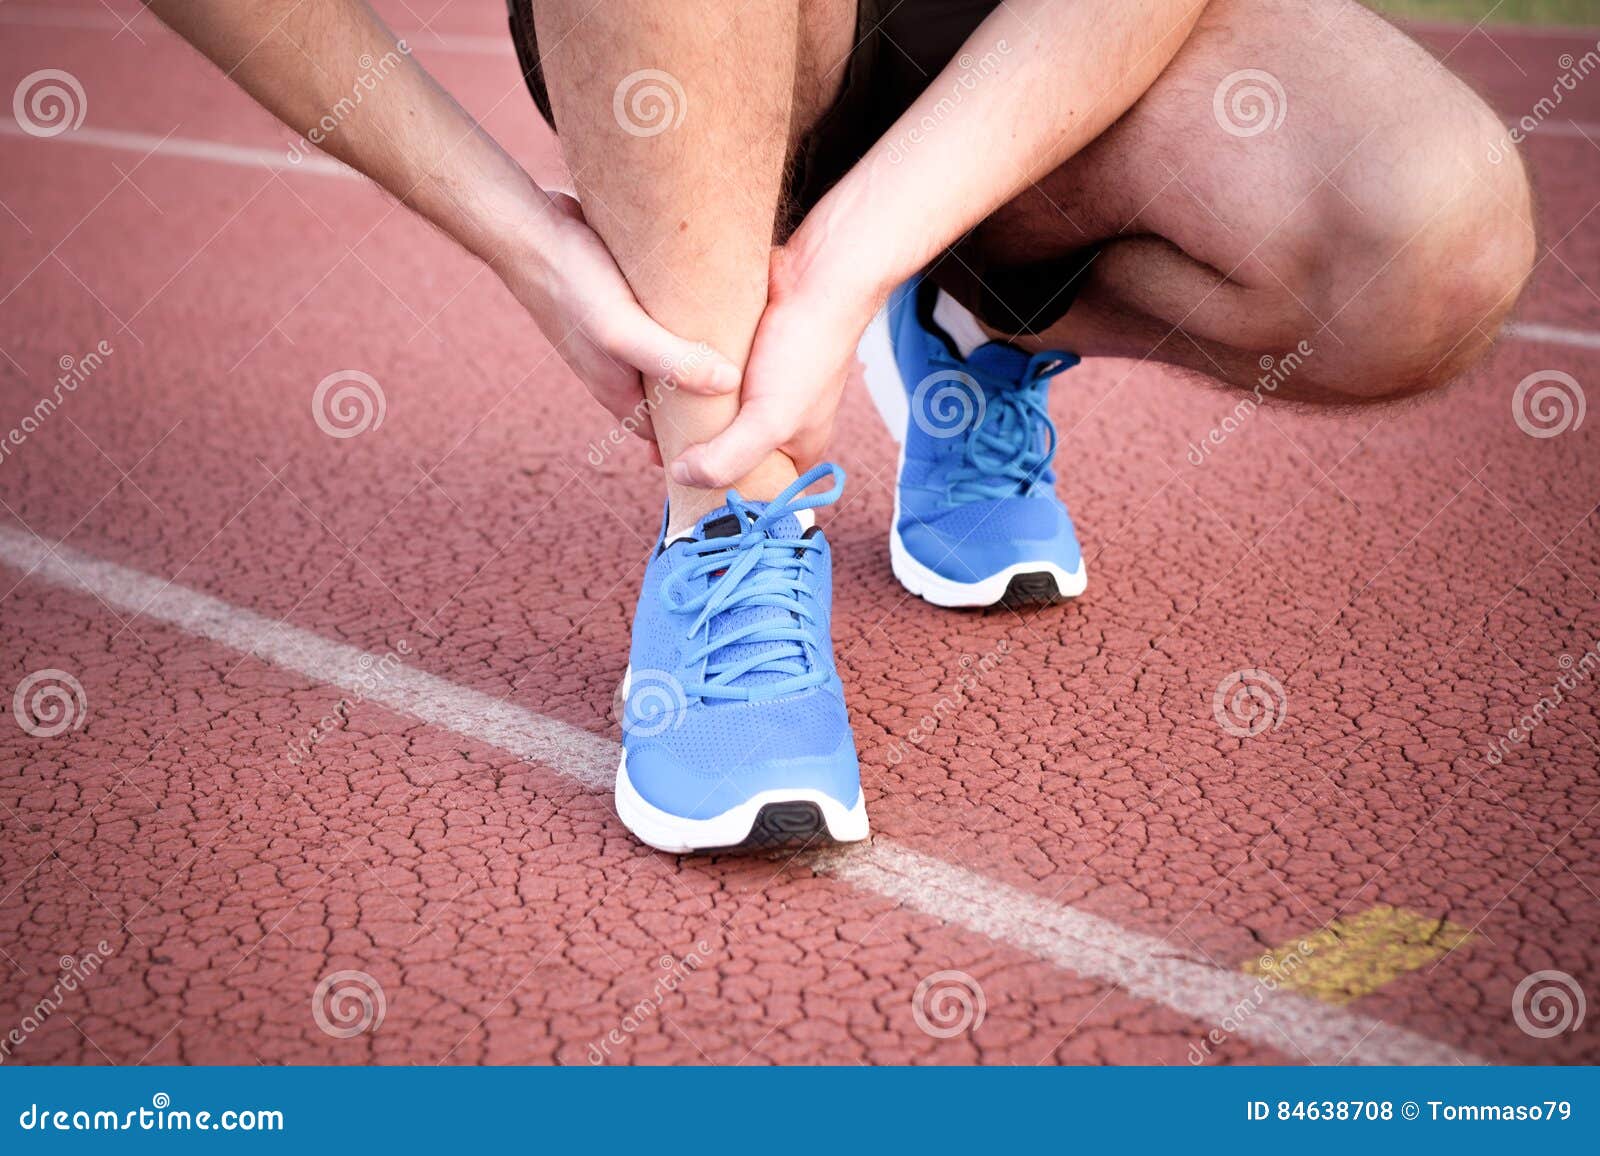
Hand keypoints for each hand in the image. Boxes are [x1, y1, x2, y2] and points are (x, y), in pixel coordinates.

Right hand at [495, 193, 740, 461]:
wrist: (527, 230)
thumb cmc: (572, 285)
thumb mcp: (624, 332)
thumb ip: (674, 362)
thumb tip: (729, 383)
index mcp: (616, 389)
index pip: (663, 435)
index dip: (697, 440)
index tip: (739, 436)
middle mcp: (616, 368)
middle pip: (668, 399)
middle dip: (702, 401)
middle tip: (750, 393)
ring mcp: (616, 336)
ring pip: (664, 359)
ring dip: (695, 358)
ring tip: (743, 350)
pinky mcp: (620, 302)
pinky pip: (659, 324)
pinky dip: (683, 323)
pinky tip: (711, 305)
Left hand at [669, 244, 879, 486]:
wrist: (815, 275)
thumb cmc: (805, 352)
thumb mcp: (770, 421)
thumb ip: (728, 458)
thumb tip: (681, 474)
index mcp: (796, 448)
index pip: (755, 488)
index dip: (721, 494)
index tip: (681, 493)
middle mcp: (778, 420)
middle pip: (727, 450)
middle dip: (695, 453)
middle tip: (654, 455)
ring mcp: (758, 386)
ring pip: (712, 412)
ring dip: (684, 415)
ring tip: (649, 419)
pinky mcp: (739, 355)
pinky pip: (705, 378)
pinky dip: (685, 381)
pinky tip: (660, 383)